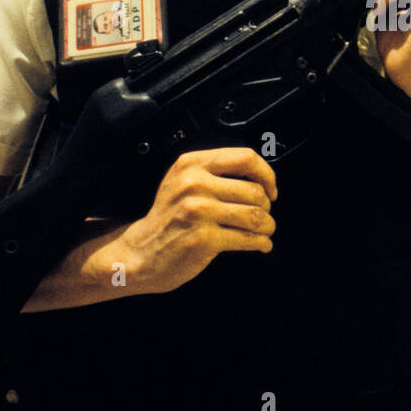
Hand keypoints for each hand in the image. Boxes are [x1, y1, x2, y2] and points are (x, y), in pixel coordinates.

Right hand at [115, 148, 276, 294]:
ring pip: (255, 215)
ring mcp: (198, 211)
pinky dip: (261, 243)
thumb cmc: (168, 218)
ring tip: (265, 231)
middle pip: (254, 190)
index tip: (270, 189)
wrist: (140, 252)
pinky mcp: (203, 239)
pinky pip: (248, 239)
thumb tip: (261, 178)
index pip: (245, 158)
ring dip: (267, 226)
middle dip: (266, 207)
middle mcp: (194, 184)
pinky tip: (261, 245)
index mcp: (192, 164)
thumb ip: (215, 172)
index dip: (266, 174)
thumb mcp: (183, 181)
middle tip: (264, 217)